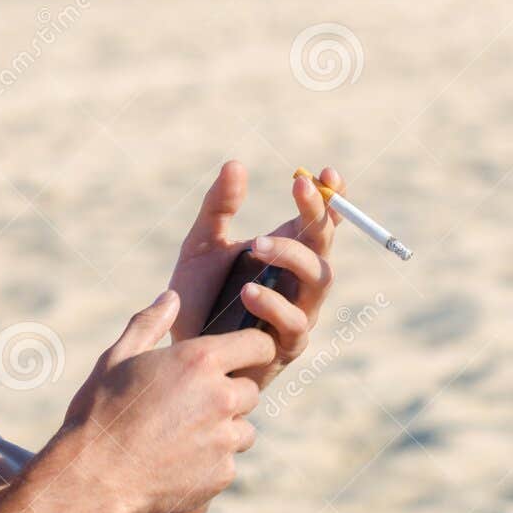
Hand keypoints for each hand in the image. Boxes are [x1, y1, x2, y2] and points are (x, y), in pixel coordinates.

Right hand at [49, 290, 273, 512]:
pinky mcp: (222, 473)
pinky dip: (211, 463)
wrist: (92, 477)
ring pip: (244, 429)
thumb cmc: (100, 412)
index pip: (258, 344)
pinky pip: (228, 462)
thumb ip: (150, 323)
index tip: (243, 356)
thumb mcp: (117, 358)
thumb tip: (171, 297)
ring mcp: (224, 439)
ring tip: (182, 435)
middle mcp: (221, 397)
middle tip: (190, 404)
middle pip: (251, 389)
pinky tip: (177, 462)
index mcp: (200, 361)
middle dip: (229, 394)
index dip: (253, 349)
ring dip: (224, 430)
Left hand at [167, 160, 341, 389]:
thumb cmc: (198, 298)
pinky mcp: (288, 345)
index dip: (331, 198)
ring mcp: (299, 312)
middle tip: (297, 186)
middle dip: (316, 214)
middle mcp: (300, 281)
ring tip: (257, 244)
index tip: (326, 172)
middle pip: (325, 243)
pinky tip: (248, 291)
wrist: (181, 348)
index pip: (320, 221)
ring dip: (293, 255)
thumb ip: (218, 208)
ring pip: (320, 278)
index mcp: (287, 252)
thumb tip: (235, 164)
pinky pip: (294, 322)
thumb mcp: (201, 245)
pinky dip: (273, 304)